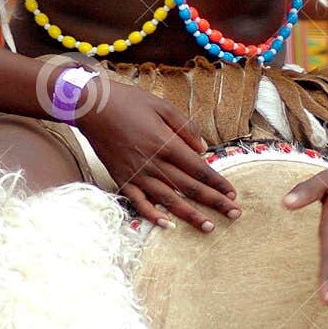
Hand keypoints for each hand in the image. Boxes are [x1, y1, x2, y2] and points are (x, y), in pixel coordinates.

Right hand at [79, 81, 240, 230]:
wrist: (93, 108)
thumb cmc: (130, 102)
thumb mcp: (163, 106)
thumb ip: (186, 128)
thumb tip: (204, 149)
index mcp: (167, 143)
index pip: (199, 169)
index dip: (218, 183)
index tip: (233, 194)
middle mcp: (154, 163)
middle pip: (189, 188)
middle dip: (214, 202)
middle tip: (234, 214)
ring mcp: (137, 174)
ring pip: (169, 200)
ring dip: (190, 215)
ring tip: (209, 227)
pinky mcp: (122, 179)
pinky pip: (139, 202)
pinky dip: (152, 215)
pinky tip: (166, 224)